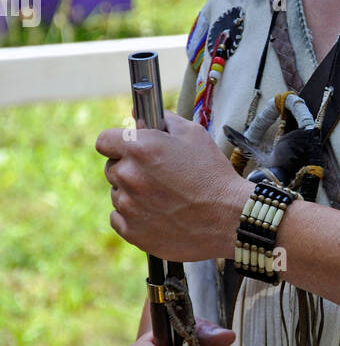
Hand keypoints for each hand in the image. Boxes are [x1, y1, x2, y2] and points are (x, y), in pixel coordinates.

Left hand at [96, 111, 252, 261]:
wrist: (229, 218)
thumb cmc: (213, 174)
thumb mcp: (193, 135)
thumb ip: (162, 120)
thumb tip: (138, 114)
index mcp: (140, 148)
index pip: (104, 141)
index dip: (117, 143)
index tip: (129, 149)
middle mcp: (129, 176)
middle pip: (112, 168)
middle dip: (129, 169)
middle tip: (157, 175)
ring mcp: (128, 206)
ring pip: (118, 194)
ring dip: (133, 194)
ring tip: (164, 197)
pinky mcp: (132, 232)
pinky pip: (120, 219)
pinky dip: (134, 217)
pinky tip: (159, 214)